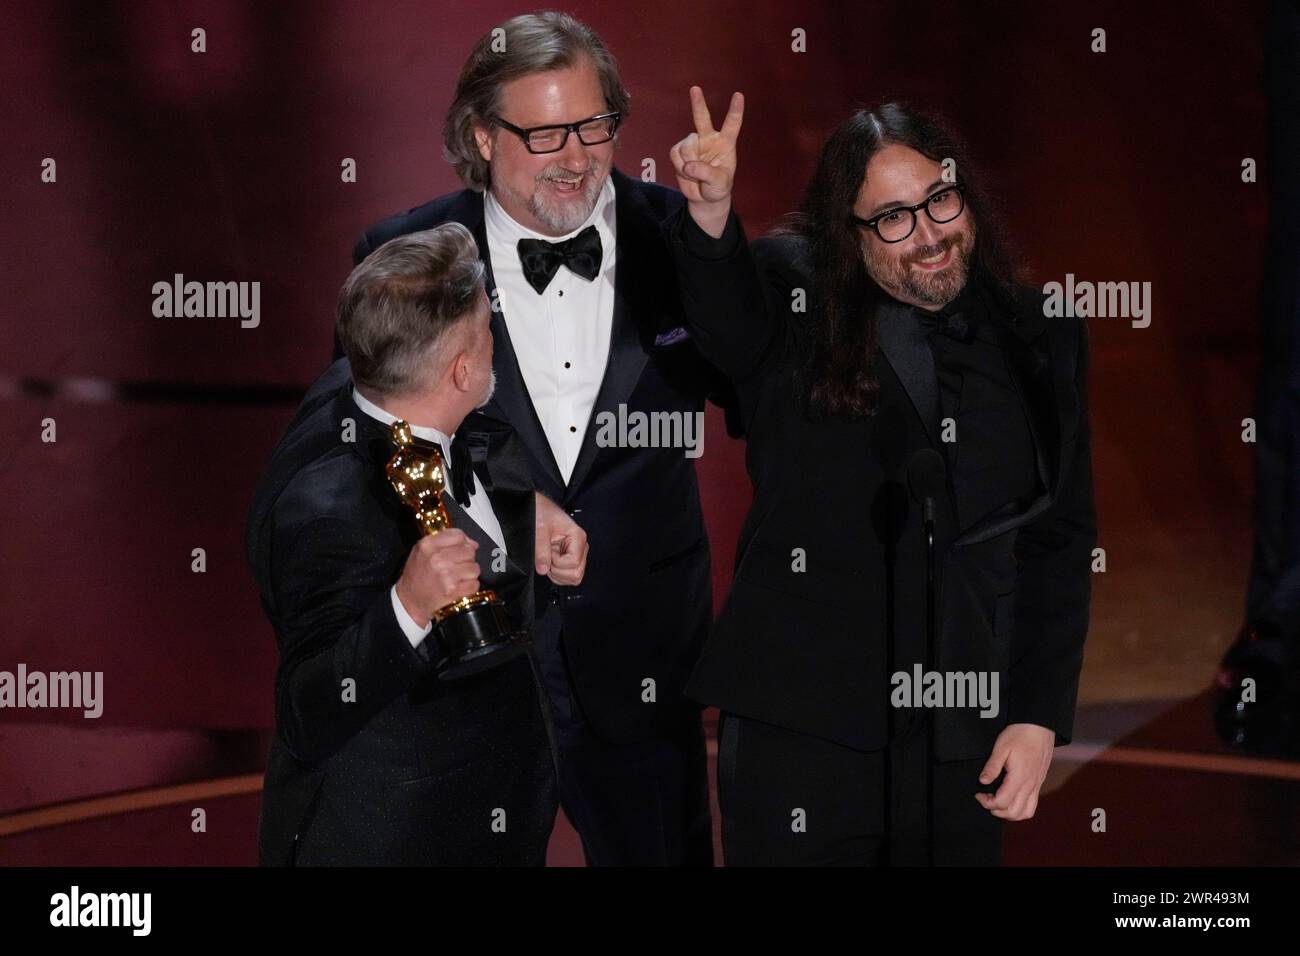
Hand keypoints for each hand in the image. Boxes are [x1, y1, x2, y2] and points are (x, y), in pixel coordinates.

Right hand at [394, 529, 479, 627]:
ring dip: (469, 574)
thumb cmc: (416, 576)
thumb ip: (445, 541)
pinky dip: (469, 587)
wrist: (410, 601)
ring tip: (457, 577)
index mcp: (428, 545)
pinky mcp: (454, 591)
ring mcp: (446, 575)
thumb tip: (472, 543)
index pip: (458, 535)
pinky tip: (458, 587)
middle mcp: (437, 559)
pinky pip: (474, 584)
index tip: (460, 548)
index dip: (463, 542)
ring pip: (474, 568)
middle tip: (457, 566)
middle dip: (466, 559)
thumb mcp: (422, 551)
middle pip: (469, 551)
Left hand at [534, 492, 587, 585]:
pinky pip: (568, 576)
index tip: (549, 553)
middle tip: (548, 558)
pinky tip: (550, 562)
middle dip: (558, 571)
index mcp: (577, 537)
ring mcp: (576, 553)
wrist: (539, 508)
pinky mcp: (570, 558)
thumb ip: (541, 550)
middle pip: (576, 574)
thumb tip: (543, 569)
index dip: (557, 563)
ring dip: (557, 574)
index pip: (573, 563)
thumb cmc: (542, 513)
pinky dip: (557, 574)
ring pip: (574, 577)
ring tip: (548, 558)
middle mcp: (580, 546)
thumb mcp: (539, 530)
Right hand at [669, 86, 743, 237]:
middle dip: (698, 104)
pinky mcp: (679, 151)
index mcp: (726, 143)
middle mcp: (709, 139)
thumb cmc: (717, 187)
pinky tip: (686, 173)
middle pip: (702, 118)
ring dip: (688, 164)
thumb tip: (688, 165)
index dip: (735, 110)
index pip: (732, 124)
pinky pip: (675, 155)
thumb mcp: (719, 183)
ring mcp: (693, 144)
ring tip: (695, 175)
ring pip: (686, 147)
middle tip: (695, 88)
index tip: (738, 95)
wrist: (704, 197)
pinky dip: (679, 167)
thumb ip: (706, 173)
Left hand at [974, 723, 1055, 819]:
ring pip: (1026, 812)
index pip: (1003, 802)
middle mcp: (1030, 785)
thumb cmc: (1020, 734)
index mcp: (1019, 777)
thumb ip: (992, 766)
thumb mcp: (1001, 747)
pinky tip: (1011, 798)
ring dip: (1010, 813)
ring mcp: (1037, 785)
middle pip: (1015, 813)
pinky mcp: (1039, 782)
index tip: (979, 794)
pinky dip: (1021, 808)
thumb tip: (983, 782)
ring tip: (998, 803)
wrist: (1040, 726)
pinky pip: (1033, 804)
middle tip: (986, 799)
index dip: (987, 802)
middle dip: (997, 811)